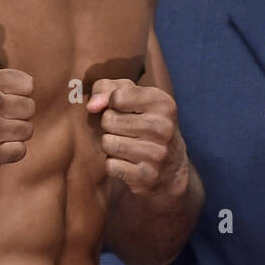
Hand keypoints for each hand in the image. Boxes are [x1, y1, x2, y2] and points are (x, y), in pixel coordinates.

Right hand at [0, 67, 34, 178]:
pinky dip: (10, 151)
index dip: (20, 94)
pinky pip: (20, 150)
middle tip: (1, 120)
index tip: (9, 101)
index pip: (27, 85)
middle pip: (29, 107)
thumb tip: (28, 85)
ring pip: (27, 129)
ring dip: (14, 134)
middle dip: (18, 114)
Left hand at [87, 79, 186, 199]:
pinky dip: (113, 164)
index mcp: (163, 103)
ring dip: (110, 145)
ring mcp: (158, 154)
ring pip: (108, 143)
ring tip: (125, 145)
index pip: (117, 97)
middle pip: (109, 120)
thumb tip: (92, 106)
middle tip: (125, 130)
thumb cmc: (143, 121)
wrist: (171, 165)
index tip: (125, 110)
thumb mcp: (131, 96)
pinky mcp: (147, 176)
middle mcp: (164, 127)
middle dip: (110, 125)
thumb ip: (106, 88)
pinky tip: (128, 162)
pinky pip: (111, 166)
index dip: (112, 103)